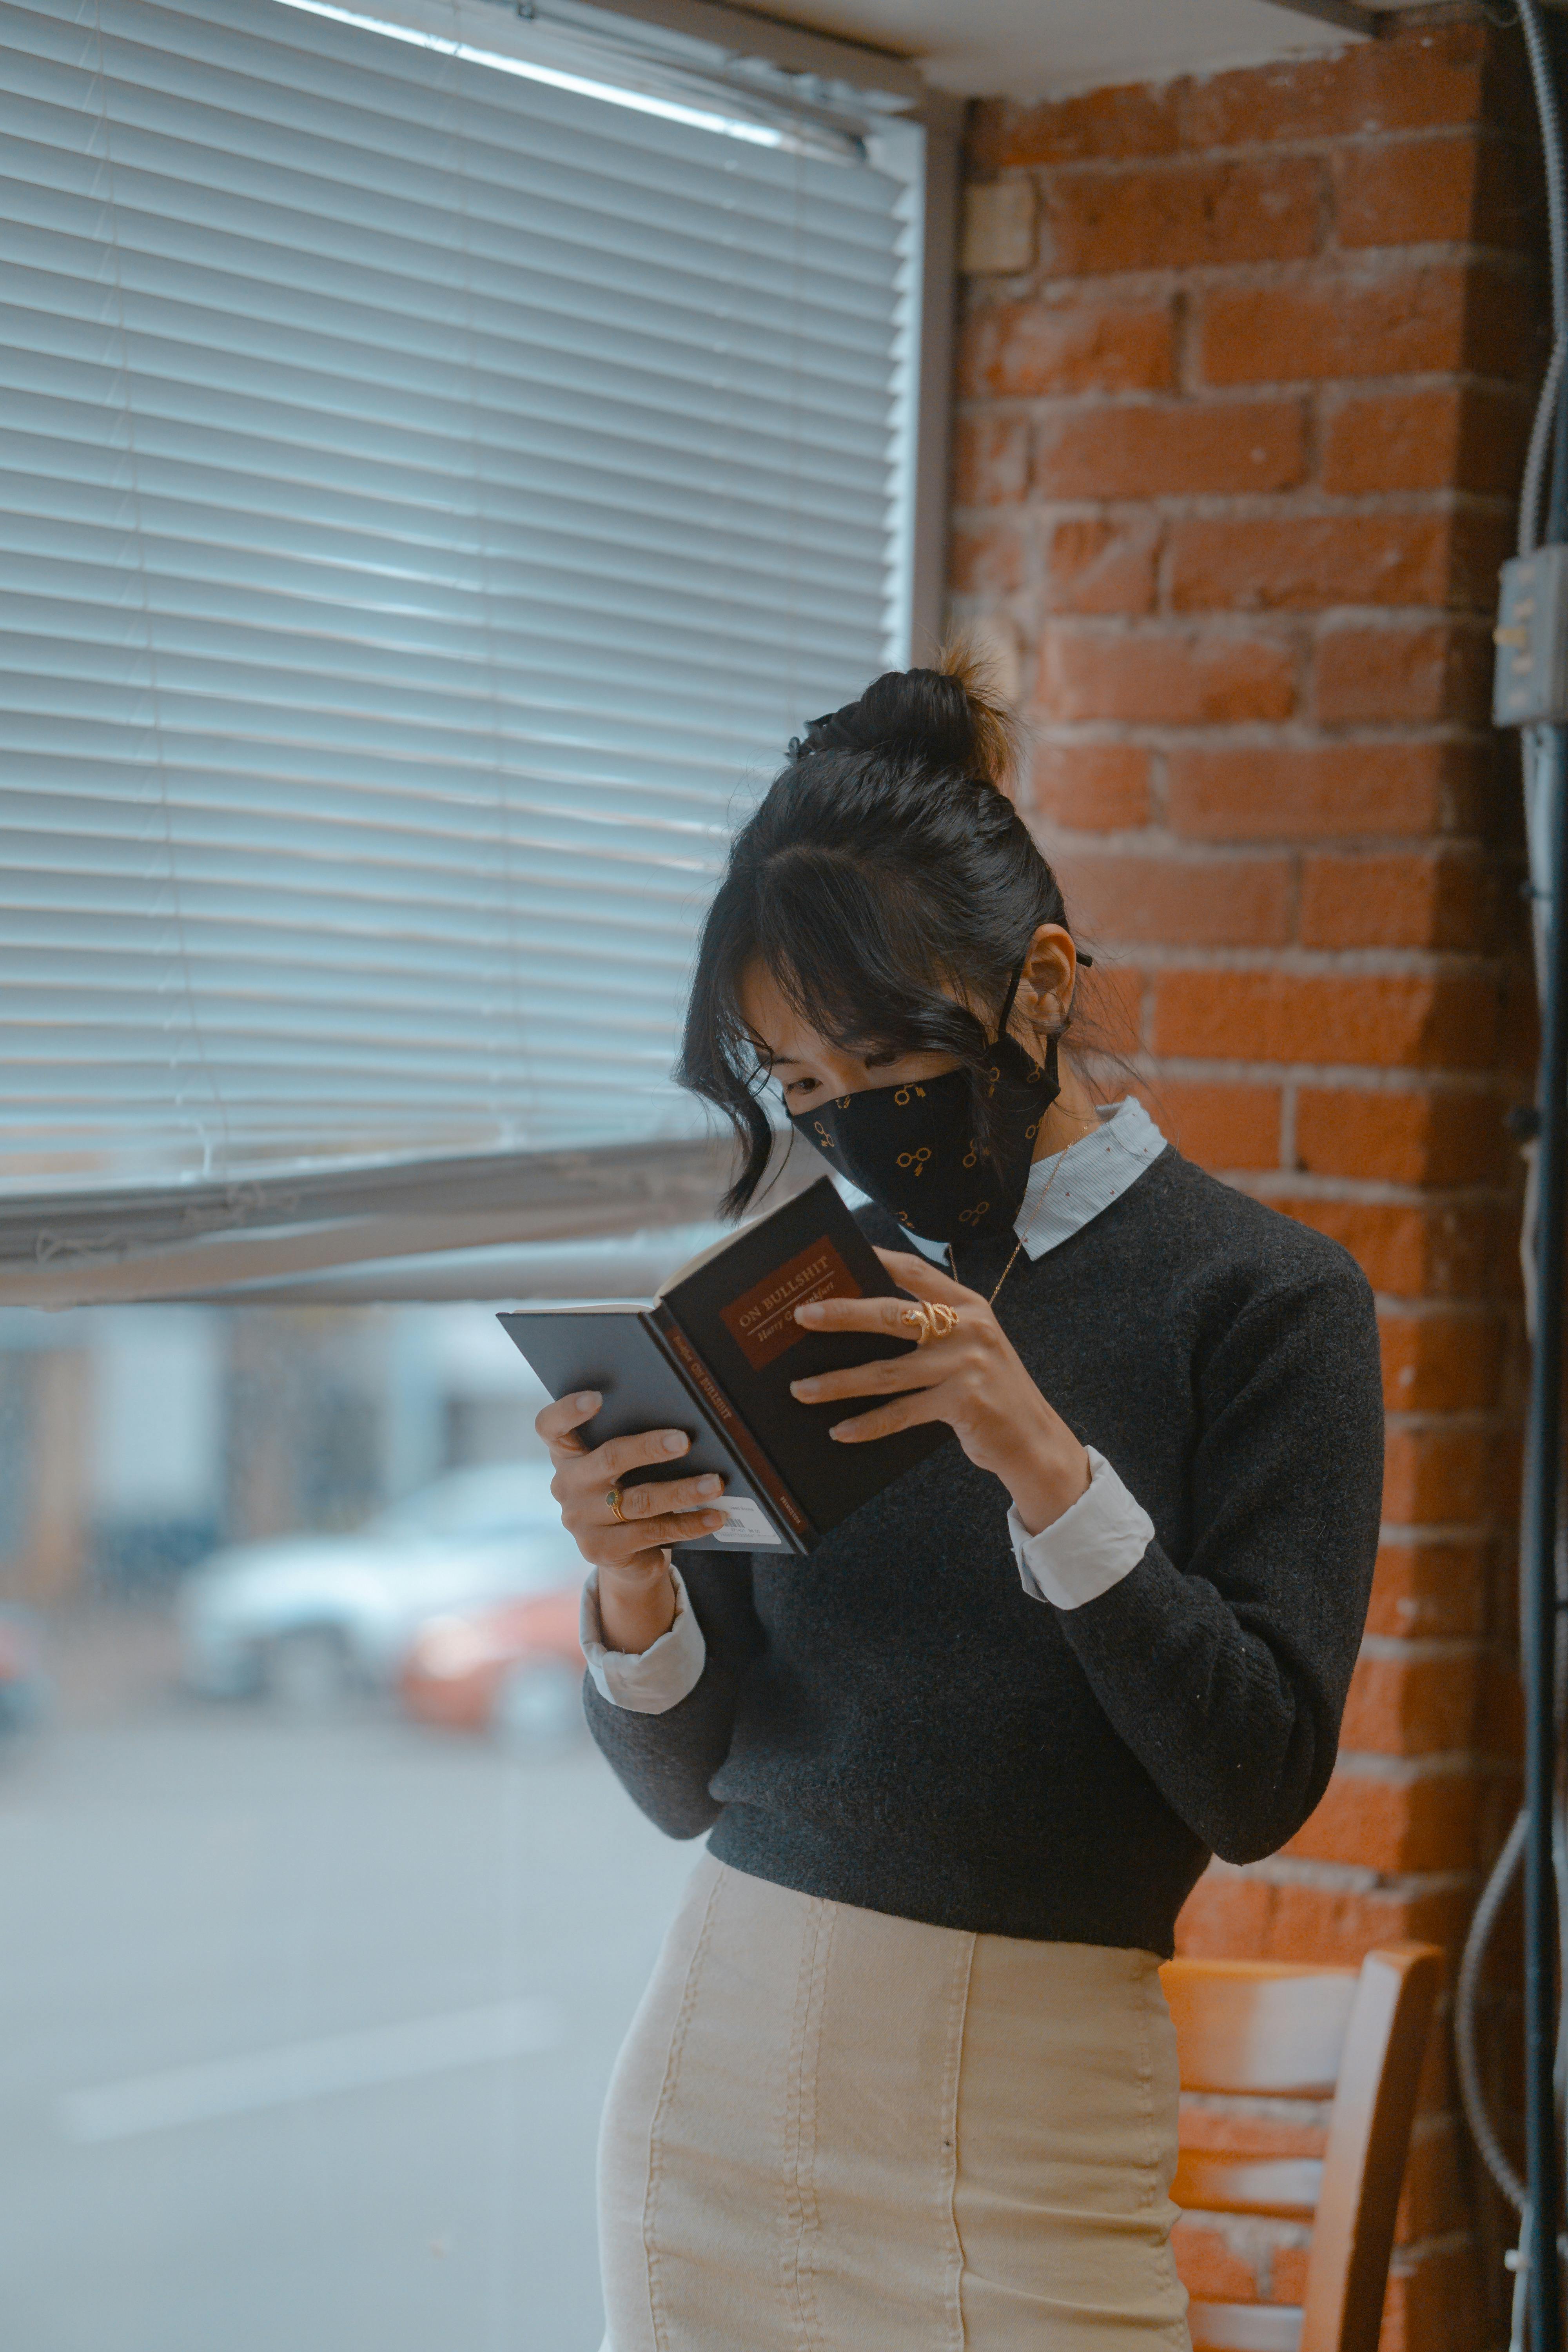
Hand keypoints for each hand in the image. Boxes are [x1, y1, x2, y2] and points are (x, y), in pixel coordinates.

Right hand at [535, 1394, 728, 1653]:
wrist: (623, 1553)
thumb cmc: (626, 1489)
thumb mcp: (621, 1466)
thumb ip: (633, 1444)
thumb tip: (686, 1424)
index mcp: (566, 1454)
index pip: (551, 1426)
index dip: (568, 1410)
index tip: (598, 1397)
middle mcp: (566, 1485)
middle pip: (608, 1459)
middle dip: (648, 1448)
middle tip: (685, 1441)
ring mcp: (581, 1521)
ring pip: (639, 1500)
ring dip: (682, 1490)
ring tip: (715, 1483)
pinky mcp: (601, 1550)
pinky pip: (653, 1532)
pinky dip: (689, 1523)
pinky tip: (714, 1516)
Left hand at [789, 1251, 1089, 1537]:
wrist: (1034, 1439)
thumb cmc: (990, 1389)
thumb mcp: (971, 1345)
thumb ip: (932, 1328)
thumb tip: (859, 1319)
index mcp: (968, 1304)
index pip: (914, 1271)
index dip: (874, 1259)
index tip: (836, 1257)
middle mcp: (968, 1327)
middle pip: (891, 1315)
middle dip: (842, 1315)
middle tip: (802, 1316)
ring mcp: (966, 1365)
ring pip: (887, 1371)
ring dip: (839, 1382)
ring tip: (801, 1389)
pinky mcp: (963, 1402)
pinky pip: (902, 1412)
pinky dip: (868, 1424)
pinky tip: (840, 1430)